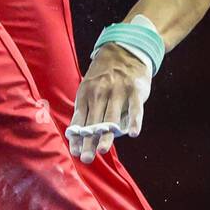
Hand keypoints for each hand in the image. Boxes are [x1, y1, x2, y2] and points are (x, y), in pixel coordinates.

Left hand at [66, 44, 151, 162]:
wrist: (124, 50)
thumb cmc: (104, 76)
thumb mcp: (89, 87)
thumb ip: (87, 109)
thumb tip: (79, 136)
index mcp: (86, 94)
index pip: (80, 119)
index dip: (77, 136)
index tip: (75, 152)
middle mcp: (100, 93)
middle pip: (94, 122)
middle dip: (89, 141)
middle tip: (86, 158)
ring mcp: (118, 91)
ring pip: (112, 117)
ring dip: (107, 135)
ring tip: (102, 150)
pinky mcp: (135, 90)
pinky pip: (135, 108)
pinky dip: (135, 121)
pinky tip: (133, 134)